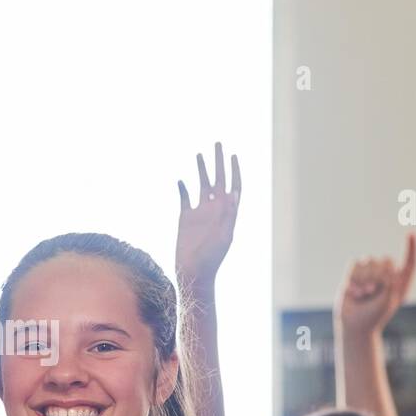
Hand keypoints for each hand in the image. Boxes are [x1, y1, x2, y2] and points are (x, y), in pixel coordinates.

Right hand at [175, 143, 240, 286]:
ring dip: (201, 170)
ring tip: (199, 153)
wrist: (193, 271)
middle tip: (218, 143)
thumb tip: (232, 194)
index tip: (233, 155)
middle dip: (219, 161)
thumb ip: (228, 216)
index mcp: (227, 212)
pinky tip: (180, 179)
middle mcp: (215, 209)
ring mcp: (200, 213)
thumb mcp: (223, 237)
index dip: (235, 170)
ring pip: (202, 185)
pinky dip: (182, 188)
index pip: (234, 185)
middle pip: (218, 179)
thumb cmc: (211, 259)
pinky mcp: (185, 218)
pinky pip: (184, 198)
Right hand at [336, 235, 415, 337]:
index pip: (410, 262)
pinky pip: (354, 264)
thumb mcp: (388, 300)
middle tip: (372, 292)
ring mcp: (369, 274)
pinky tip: (354, 292)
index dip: (411, 248)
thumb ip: (390, 281)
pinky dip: (353, 279)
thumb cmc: (374, 316)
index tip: (411, 234)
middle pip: (386, 260)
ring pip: (368, 260)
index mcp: (400, 282)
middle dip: (378, 275)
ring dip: (365, 279)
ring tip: (363, 294)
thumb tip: (386, 265)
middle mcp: (386, 275)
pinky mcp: (354, 274)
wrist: (354, 326)